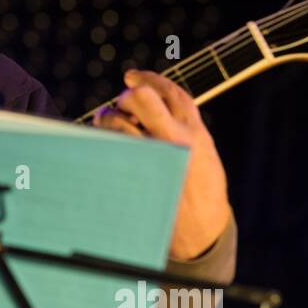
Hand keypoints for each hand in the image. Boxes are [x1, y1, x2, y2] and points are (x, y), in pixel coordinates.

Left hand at [92, 70, 231, 259]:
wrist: (202, 231)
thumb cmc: (201, 190)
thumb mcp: (203, 152)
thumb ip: (182, 127)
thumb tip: (152, 106)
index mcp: (195, 131)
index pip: (171, 92)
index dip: (149, 78)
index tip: (132, 76)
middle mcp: (174, 139)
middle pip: (140, 98)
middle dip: (126, 98)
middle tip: (121, 108)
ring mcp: (151, 156)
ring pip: (117, 122)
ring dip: (107, 119)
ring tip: (109, 126)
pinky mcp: (133, 174)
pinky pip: (110, 148)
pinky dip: (103, 142)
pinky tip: (103, 145)